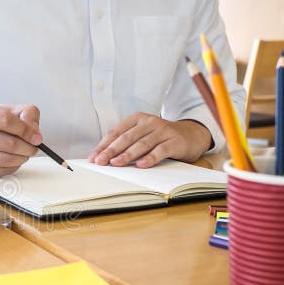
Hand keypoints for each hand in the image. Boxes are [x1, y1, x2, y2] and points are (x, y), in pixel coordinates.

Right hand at [0, 102, 42, 176]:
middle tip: (33, 147)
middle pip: (8, 143)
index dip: (26, 130)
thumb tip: (34, 130)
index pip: (6, 121)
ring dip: (21, 158)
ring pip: (5, 160)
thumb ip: (21, 113)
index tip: (35, 136)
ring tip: (24, 154)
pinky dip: (11, 167)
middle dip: (27, 147)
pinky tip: (13, 161)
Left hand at [87, 113, 211, 167]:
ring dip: (127, 155)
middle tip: (100, 161)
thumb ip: (125, 143)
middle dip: (111, 150)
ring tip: (115, 163)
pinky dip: (150, 158)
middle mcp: (149, 122)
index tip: (93, 158)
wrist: (190, 135)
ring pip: (142, 144)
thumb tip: (103, 157)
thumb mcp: (141, 135)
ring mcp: (163, 130)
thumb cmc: (160, 138)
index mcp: (137, 119)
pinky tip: (141, 165)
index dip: (103, 145)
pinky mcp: (174, 141)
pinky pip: (160, 150)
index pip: (116, 132)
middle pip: (126, 138)